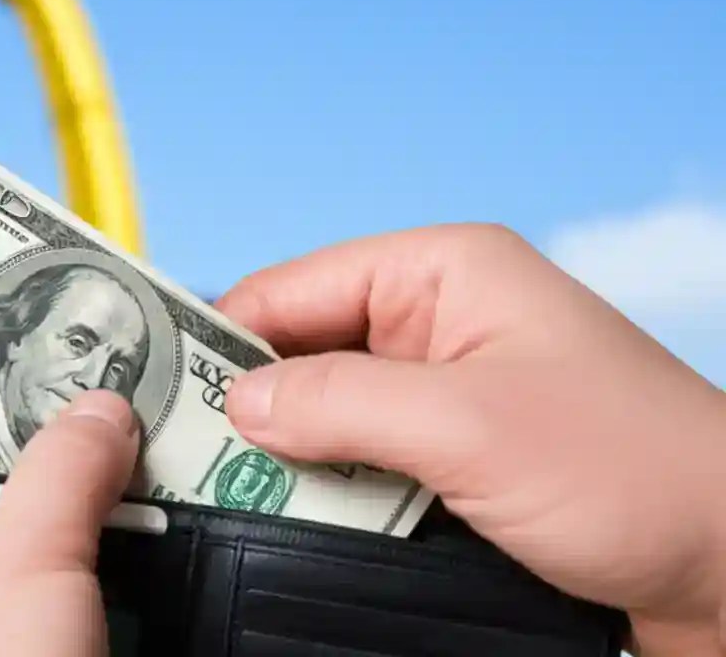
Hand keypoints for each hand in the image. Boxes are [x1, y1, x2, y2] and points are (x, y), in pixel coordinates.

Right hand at [217, 224, 725, 655]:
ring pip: (323, 415)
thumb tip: (238, 404)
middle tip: (190, 461)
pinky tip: (307, 521)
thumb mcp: (467, 425)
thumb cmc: (638, 469)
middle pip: (298, 352)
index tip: (155, 390)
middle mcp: (435, 323)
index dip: (219, 336)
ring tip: (245, 499)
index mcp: (440, 272)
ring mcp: (442, 393)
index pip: (291, 286)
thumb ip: (339, 401)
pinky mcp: (451, 456)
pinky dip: (329, 492)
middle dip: (250, 409)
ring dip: (290, 460)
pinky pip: (360, 462)